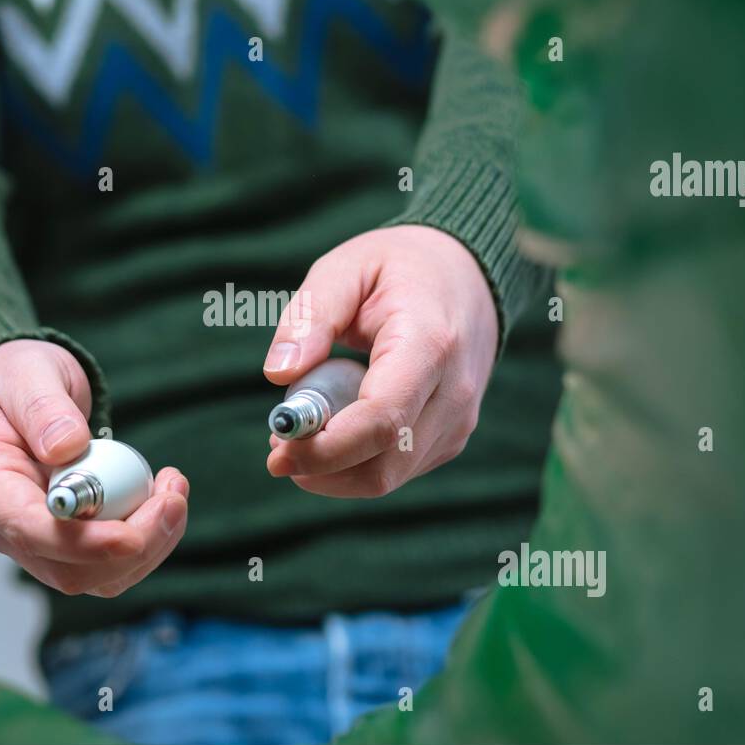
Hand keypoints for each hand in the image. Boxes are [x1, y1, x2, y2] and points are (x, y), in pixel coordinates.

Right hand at [0, 339, 187, 596]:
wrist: (12, 394)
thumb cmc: (11, 382)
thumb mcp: (25, 373)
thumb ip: (42, 408)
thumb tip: (67, 446)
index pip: (28, 532)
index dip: (84, 544)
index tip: (132, 536)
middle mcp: (2, 524)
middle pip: (70, 569)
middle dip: (134, 544)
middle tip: (172, 496)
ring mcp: (34, 539)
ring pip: (97, 576)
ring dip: (149, 543)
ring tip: (171, 488)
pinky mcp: (65, 543)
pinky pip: (111, 562)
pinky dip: (147, 538)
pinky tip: (159, 496)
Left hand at [264, 225, 498, 497]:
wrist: (467, 275)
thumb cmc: (398, 268)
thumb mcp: (345, 269)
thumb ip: (309, 318)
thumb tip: (278, 374)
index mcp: (429, 344)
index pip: (380, 420)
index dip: (325, 447)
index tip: (277, 448)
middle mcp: (454, 393)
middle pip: (383, 465)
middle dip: (320, 467)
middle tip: (277, 446)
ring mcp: (458, 421)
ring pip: (388, 476)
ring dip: (334, 469)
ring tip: (301, 430)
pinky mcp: (450, 438)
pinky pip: (397, 469)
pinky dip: (356, 461)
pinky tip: (335, 426)